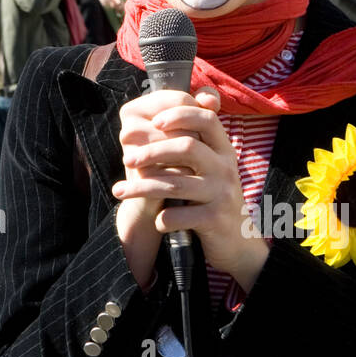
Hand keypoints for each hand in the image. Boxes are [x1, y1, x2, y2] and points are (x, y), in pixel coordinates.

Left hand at [113, 88, 267, 291]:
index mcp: (223, 149)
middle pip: (188, 147)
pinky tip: (155, 220)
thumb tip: (145, 120)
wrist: (236, 241)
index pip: (206, 119)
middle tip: (126, 159)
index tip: (154, 121)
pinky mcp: (215, 220)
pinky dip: (162, 218)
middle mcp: (226, 168)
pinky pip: (178, 216)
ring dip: (142, 187)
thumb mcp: (208, 166)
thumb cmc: (211, 196)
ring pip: (176, 184)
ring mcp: (222, 194)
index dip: (180, 115)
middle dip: (152, 151)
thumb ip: (188, 142)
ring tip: (118, 191)